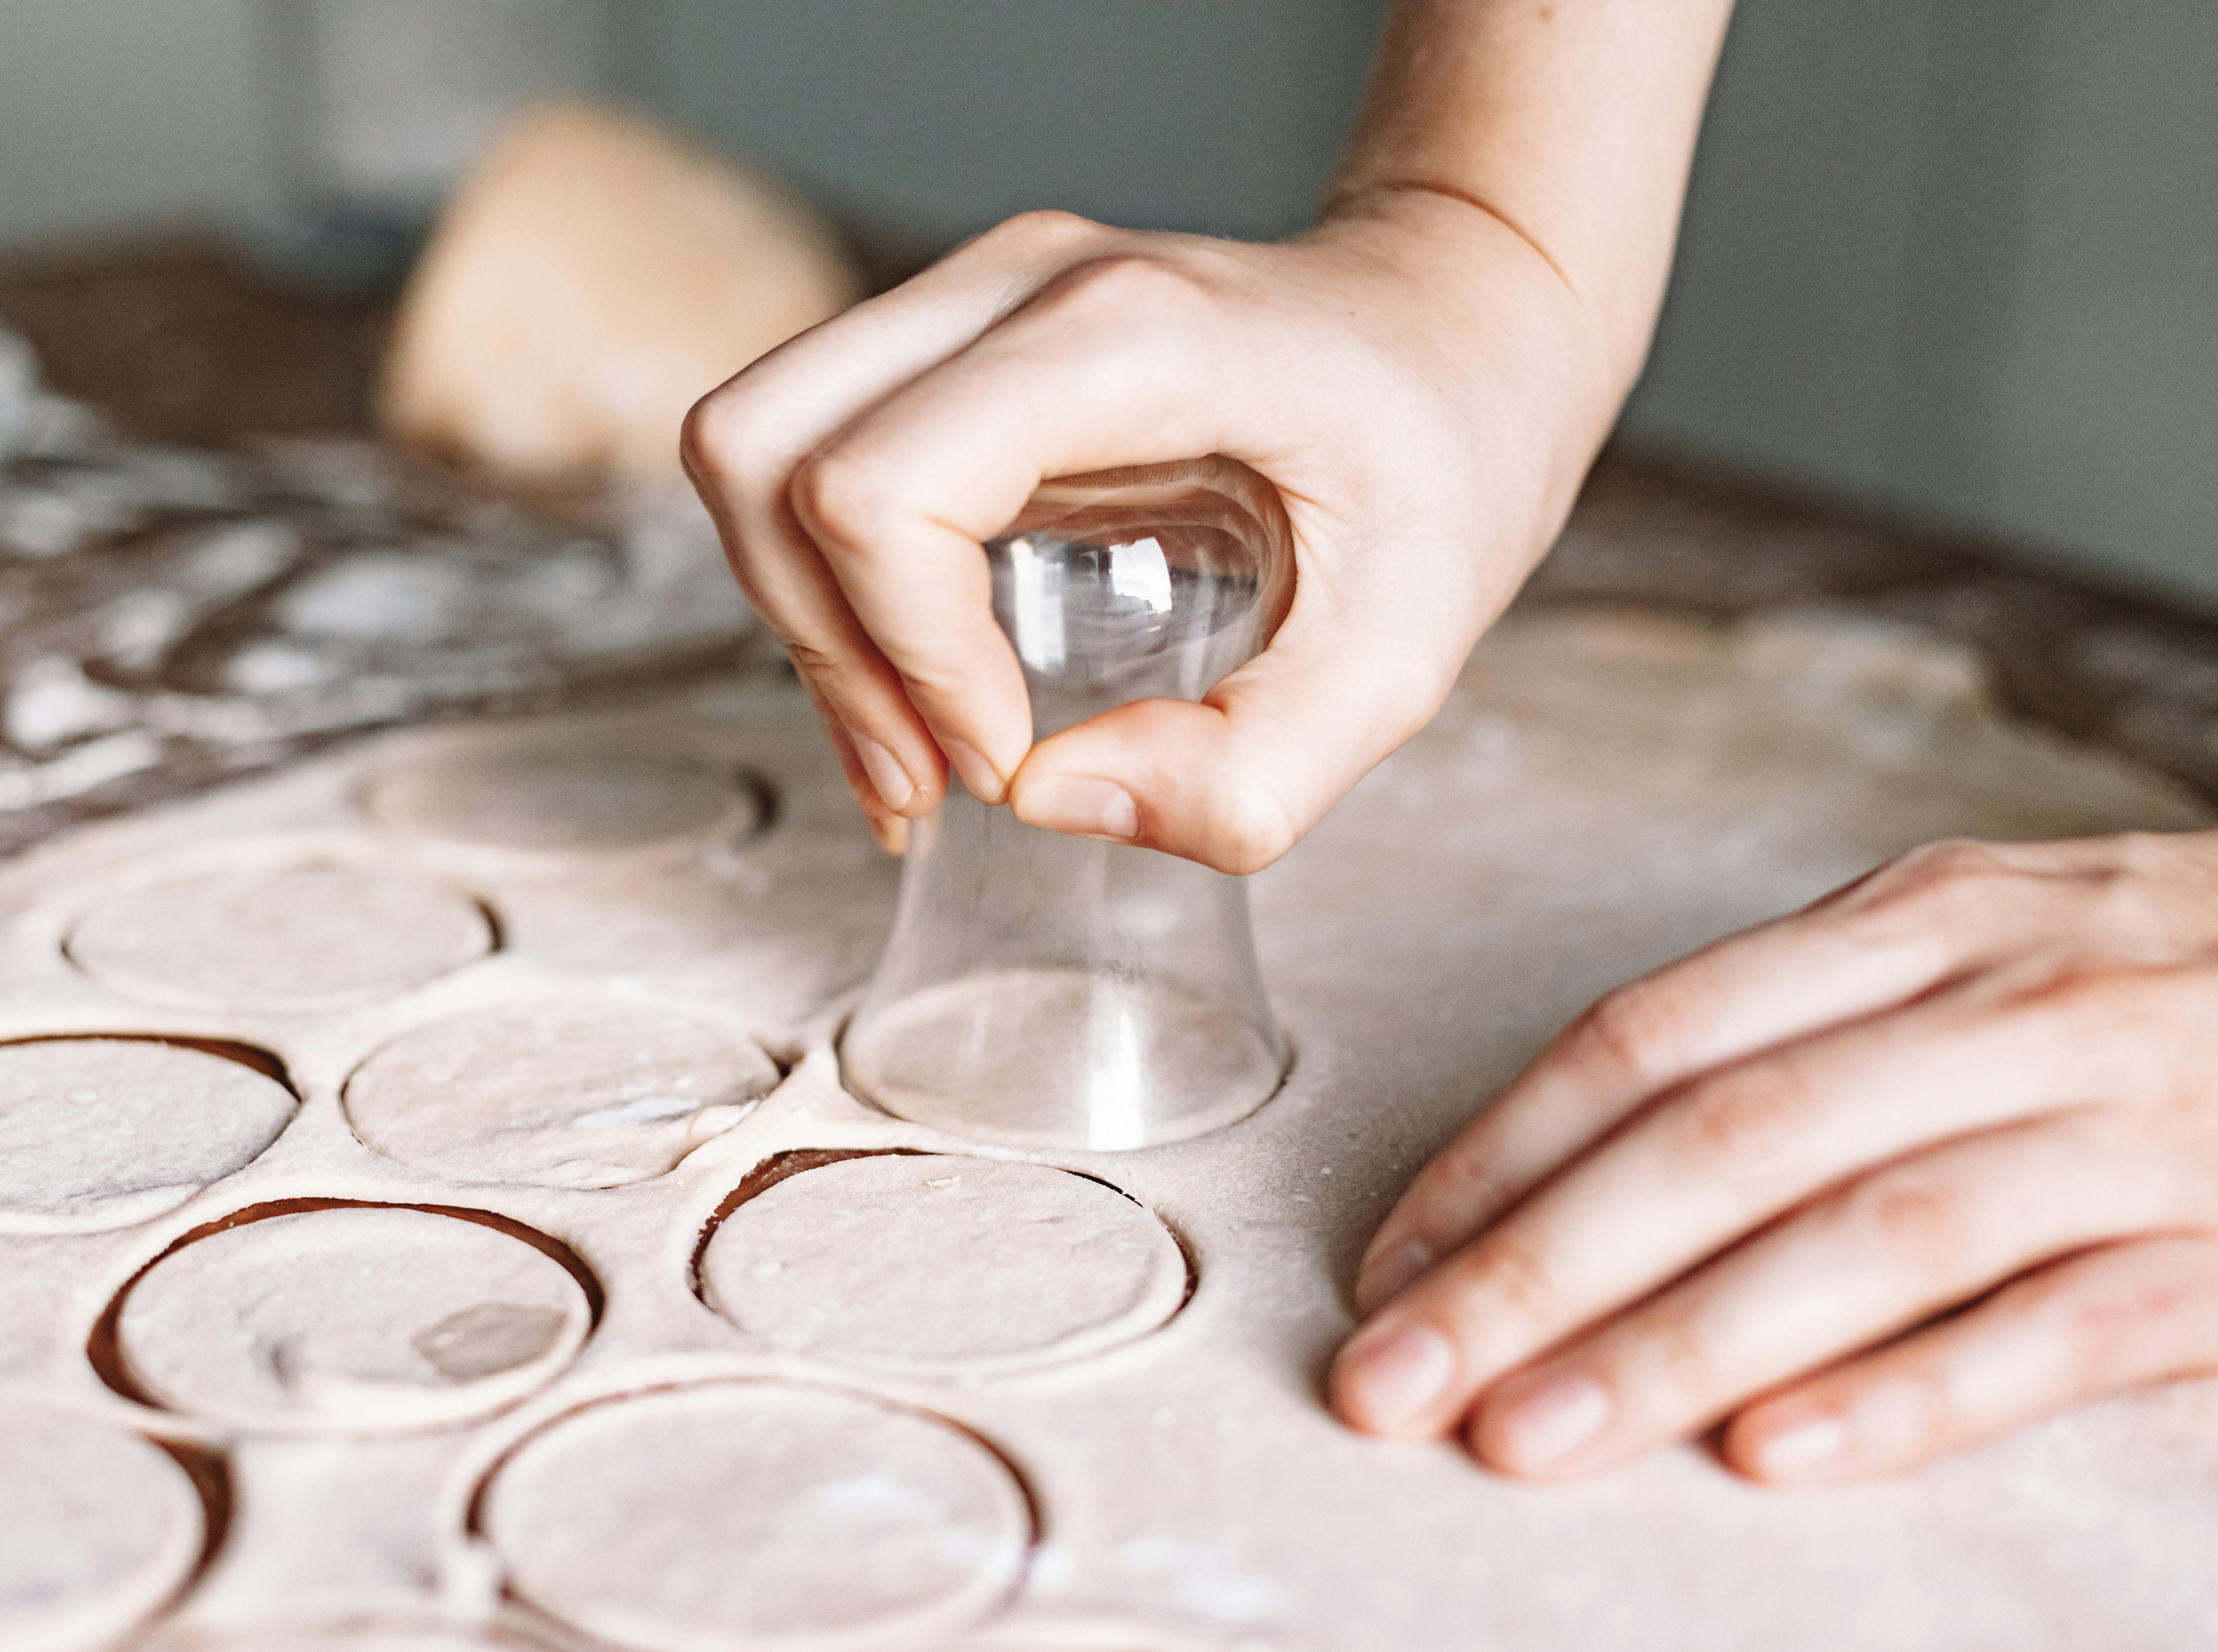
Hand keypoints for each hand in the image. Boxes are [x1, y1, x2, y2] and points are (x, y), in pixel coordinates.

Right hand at [681, 191, 1615, 869]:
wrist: (1462, 318)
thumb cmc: (1447, 458)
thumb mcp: (1402, 656)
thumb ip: (1249, 776)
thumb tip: (1044, 802)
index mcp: (1130, 337)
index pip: (881, 487)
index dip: (910, 654)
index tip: (1005, 757)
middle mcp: (1022, 284)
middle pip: (764, 450)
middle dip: (822, 645)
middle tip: (931, 776)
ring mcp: (975, 296)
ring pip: (755, 448)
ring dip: (804, 621)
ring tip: (915, 748)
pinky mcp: (957, 341)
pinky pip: (808, 455)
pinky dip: (826, 587)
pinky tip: (917, 688)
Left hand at [1329, 807, 2217, 1484]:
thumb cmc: (2129, 972)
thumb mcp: (1952, 950)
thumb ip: (1779, 1037)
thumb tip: (1561, 1168)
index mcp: (1909, 925)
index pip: (1650, 1040)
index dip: (1497, 1158)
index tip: (1387, 1268)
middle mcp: (2005, 1009)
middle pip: (1723, 1144)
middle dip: (1534, 1273)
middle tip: (1392, 1383)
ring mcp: (2127, 1128)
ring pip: (1863, 1241)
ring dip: (1675, 1349)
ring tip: (1527, 1439)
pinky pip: (2051, 1330)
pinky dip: (1908, 1395)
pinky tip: (1777, 1453)